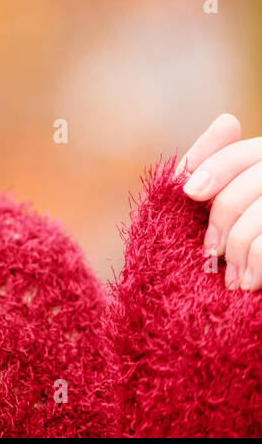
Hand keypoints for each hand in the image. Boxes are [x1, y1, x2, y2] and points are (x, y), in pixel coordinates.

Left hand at [176, 113, 261, 291]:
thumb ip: (216, 166)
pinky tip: (251, 284)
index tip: (189, 193)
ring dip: (242, 248)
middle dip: (225, 216)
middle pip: (257, 179)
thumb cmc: (222, 256)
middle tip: (210, 254)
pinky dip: (258, 265)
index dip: (216, 167)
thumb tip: (227, 120)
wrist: (228, 324)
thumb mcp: (212, 209)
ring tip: (233, 278)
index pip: (248, 153)